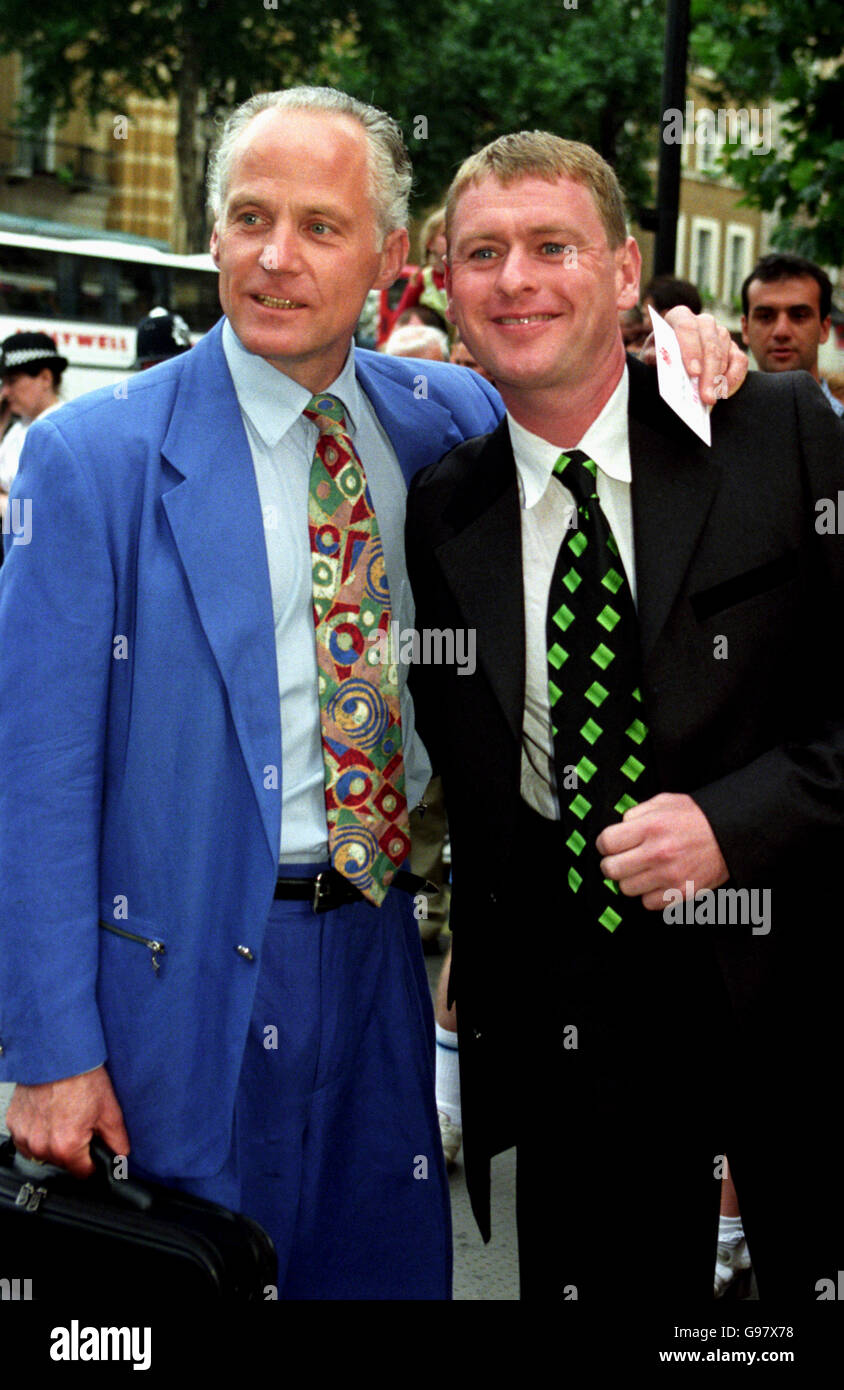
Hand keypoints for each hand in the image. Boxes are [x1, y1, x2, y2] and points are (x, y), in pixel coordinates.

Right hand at [6, 1066, 130, 1177]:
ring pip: (43, 1153)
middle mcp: (42, 1146)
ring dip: (54, 1142)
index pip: (83, 1173)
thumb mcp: (109, 1110)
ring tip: (65, 1116)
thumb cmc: (82, 1077)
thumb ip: (117, 1141)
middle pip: (63, 1162)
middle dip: (74, 1148)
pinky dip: (38, 1132)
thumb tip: (121, 1157)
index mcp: (66, 1146)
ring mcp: (25, 1135)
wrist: (58, 1054)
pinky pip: (27, 1139)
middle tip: (81, 1123)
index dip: (93, 1162)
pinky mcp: (14, 1123)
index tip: (95, 1150)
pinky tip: (49, 1114)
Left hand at [596, 792, 728, 910]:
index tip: (610, 845)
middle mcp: (658, 852)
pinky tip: (657, 881)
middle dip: (612, 864)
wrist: (732, 835)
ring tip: (642, 870)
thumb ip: (637, 813)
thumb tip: (618, 827)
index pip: (606, 842)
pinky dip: (649, 894)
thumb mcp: (665, 802)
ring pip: (626, 888)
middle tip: (621, 860)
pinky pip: (647, 903)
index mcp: (651, 827)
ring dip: (631, 880)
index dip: (604, 844)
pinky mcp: (680, 893)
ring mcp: (669, 876)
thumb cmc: (697, 818)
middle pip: (611, 869)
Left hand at [639, 305, 747, 404]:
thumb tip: (662, 360)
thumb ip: (654, 357)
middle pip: (709, 343)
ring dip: (718, 378)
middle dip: (708, 373)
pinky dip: (733, 378)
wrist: (670, 362)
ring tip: (710, 399)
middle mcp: (702, 322)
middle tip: (706, 397)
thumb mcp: (651, 357)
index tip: (693, 373)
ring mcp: (720, 333)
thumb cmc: (660, 357)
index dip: (691, 349)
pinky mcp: (733, 348)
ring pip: (724, 353)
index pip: (686, 326)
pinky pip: (740, 361)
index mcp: (680, 317)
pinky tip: (723, 392)